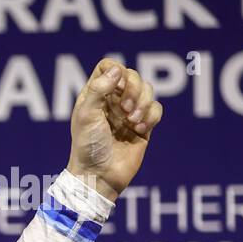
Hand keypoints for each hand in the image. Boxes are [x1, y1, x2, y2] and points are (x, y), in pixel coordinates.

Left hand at [66, 59, 162, 201]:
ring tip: (132, 122)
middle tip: (125, 110)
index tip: (116, 87)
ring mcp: (128, 113)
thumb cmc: (88, 145)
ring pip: (148, 90)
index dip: (117, 71)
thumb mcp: (86, 115)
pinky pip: (157, 109)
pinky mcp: (143, 126)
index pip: (108, 67)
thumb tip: (117, 70)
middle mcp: (112, 101)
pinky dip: (151, 117)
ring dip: (143, 104)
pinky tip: (140, 130)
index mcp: (94, 95)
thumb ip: (98, 90)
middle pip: (133, 76)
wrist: (99, 174)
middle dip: (133, 89)